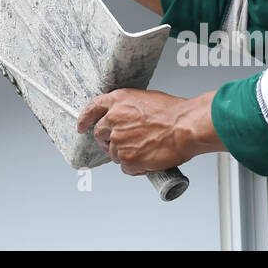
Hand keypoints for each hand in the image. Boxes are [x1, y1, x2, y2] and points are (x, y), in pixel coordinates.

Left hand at [76, 89, 218, 174]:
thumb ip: (129, 109)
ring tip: (144, 152)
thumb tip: (126, 119)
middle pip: (100, 134)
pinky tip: (146, 162)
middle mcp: (113, 119)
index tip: (81, 126)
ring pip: (113, 153)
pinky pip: (125, 167)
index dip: (84, 119)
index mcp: (118, 101)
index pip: (92, 109)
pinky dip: (134, 168)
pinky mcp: (127, 158)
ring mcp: (119, 140)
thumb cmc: (173, 113)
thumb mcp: (145, 100)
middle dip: (107, 141)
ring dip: (125, 155)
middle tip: (121, 145)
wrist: (186, 127)